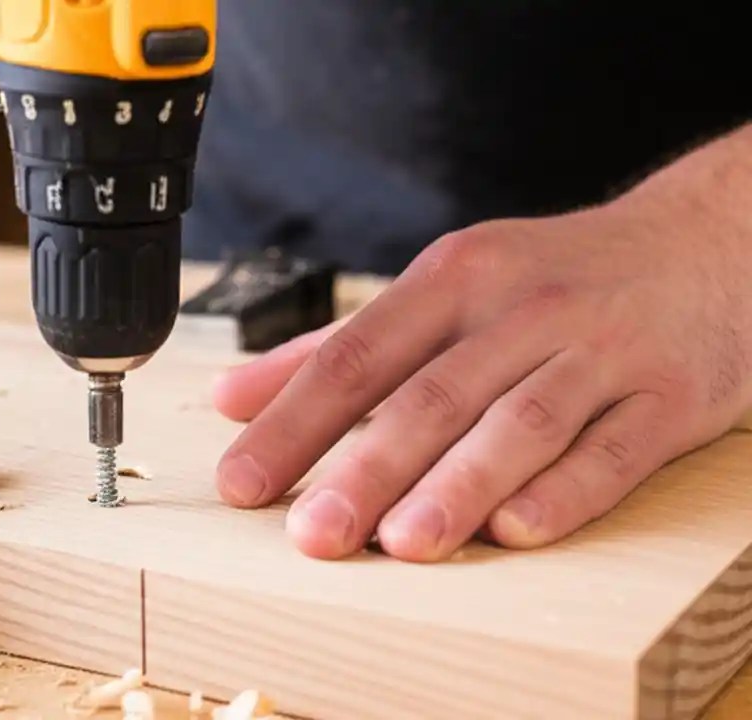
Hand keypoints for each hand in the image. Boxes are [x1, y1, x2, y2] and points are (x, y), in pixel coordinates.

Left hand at [211, 132, 751, 561]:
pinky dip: (567, 490)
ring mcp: (601, 352)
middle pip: (432, 396)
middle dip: (366, 469)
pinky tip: (518, 530)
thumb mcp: (446, 288)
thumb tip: (232, 396)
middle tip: (313, 534)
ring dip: (460, 485)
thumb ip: (339, 346)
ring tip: (404, 543)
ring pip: (522, 423)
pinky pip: (616, 449)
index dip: (293, 421)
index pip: (356, 355)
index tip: (243, 481)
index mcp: (455, 279)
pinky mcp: (670, 396)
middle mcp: (523, 310)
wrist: (711, 241)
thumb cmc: (555, 279)